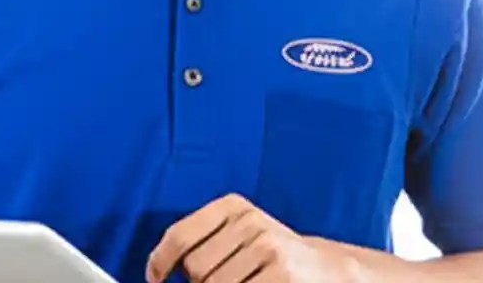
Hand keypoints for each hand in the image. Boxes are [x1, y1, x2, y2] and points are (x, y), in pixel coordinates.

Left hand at [146, 194, 367, 282]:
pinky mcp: (282, 273)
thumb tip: (158, 273)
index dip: (160, 262)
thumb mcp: (239, 236)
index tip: (155, 280)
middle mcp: (250, 222)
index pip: (180, 236)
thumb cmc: (272, 256)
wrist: (327, 268)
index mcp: (233, 207)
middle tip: (225, 280)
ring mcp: (267, 247)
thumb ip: (203, 244)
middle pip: (195, 268)